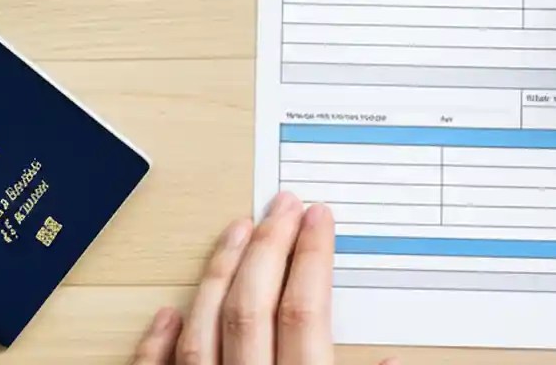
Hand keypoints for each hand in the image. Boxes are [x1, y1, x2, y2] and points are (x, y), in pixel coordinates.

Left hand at [131, 193, 398, 364]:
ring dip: (219, 275)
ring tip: (236, 233)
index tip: (319, 220)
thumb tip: (395, 360)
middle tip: (282, 206)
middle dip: (270, 247)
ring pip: (202, 330)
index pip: (304, 312)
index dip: (312, 258)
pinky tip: (168, 312)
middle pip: (252, 307)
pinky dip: (160, 342)